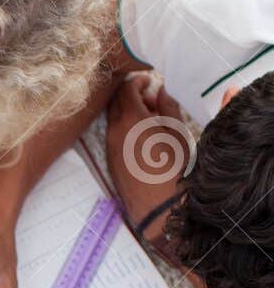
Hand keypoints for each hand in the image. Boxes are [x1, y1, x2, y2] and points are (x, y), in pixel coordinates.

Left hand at [105, 73, 193, 246]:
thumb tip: (160, 92)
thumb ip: (167, 107)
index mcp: (131, 120)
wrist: (159, 207)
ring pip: (113, 119)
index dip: (138, 80)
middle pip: (115, 101)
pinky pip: (113, 136)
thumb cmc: (174, 169)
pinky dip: (124, 128)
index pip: (126, 88)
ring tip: (150, 119)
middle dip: (130, 94)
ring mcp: (110, 147)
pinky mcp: (110, 161)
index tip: (149, 81)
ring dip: (127, 112)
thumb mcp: (177, 132)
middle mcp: (115, 131)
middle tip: (150, 98)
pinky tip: (142, 136)